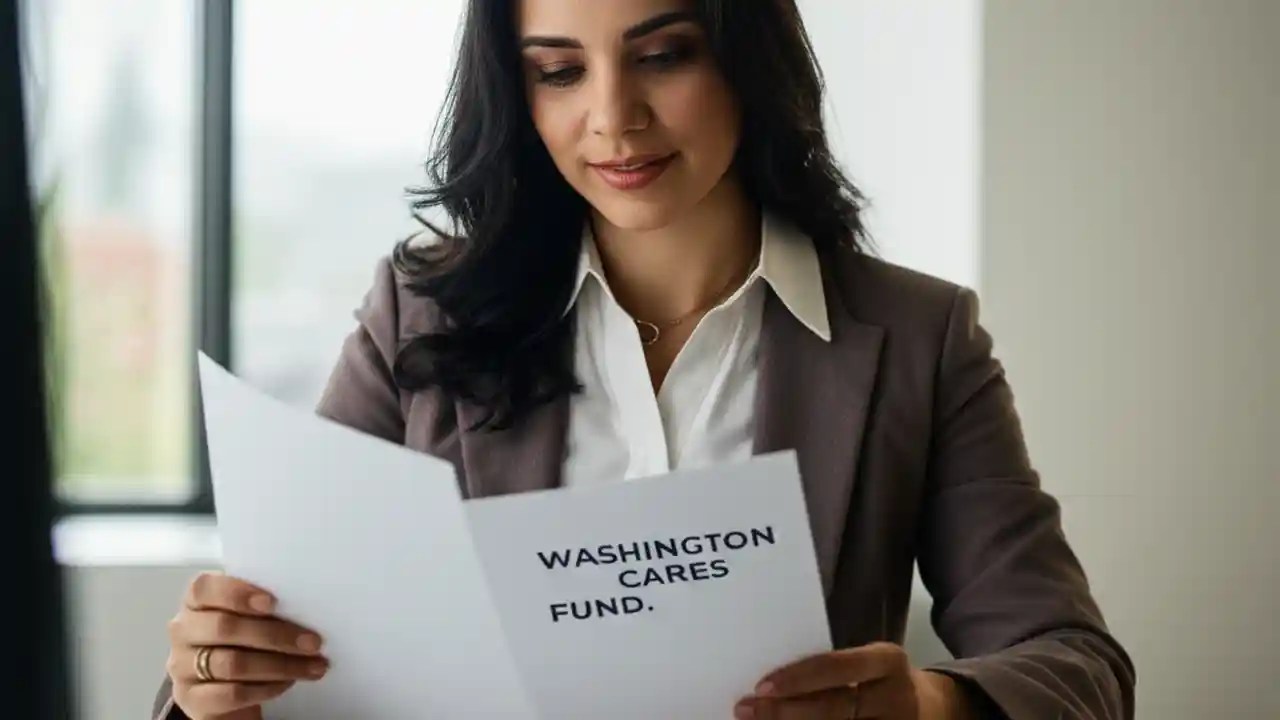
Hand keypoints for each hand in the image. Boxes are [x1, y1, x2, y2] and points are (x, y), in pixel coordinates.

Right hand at [166, 572, 327, 719]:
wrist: (223, 686)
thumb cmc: (241, 640)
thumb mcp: (247, 616)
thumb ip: (262, 606)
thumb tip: (306, 603)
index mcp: (195, 602)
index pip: (204, 588)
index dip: (237, 593)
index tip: (273, 602)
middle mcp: (183, 631)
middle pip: (224, 628)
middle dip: (275, 634)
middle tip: (313, 641)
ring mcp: (182, 667)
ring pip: (233, 663)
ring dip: (280, 665)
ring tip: (313, 665)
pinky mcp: (191, 699)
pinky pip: (232, 694)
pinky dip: (266, 688)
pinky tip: (289, 682)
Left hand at [734, 642, 971, 719]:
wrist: (934, 709)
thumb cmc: (880, 680)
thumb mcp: (868, 663)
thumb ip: (830, 669)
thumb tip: (769, 682)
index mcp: (887, 661)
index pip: (837, 666)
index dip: (798, 678)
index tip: (761, 686)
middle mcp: (895, 696)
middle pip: (834, 708)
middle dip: (785, 711)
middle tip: (746, 709)